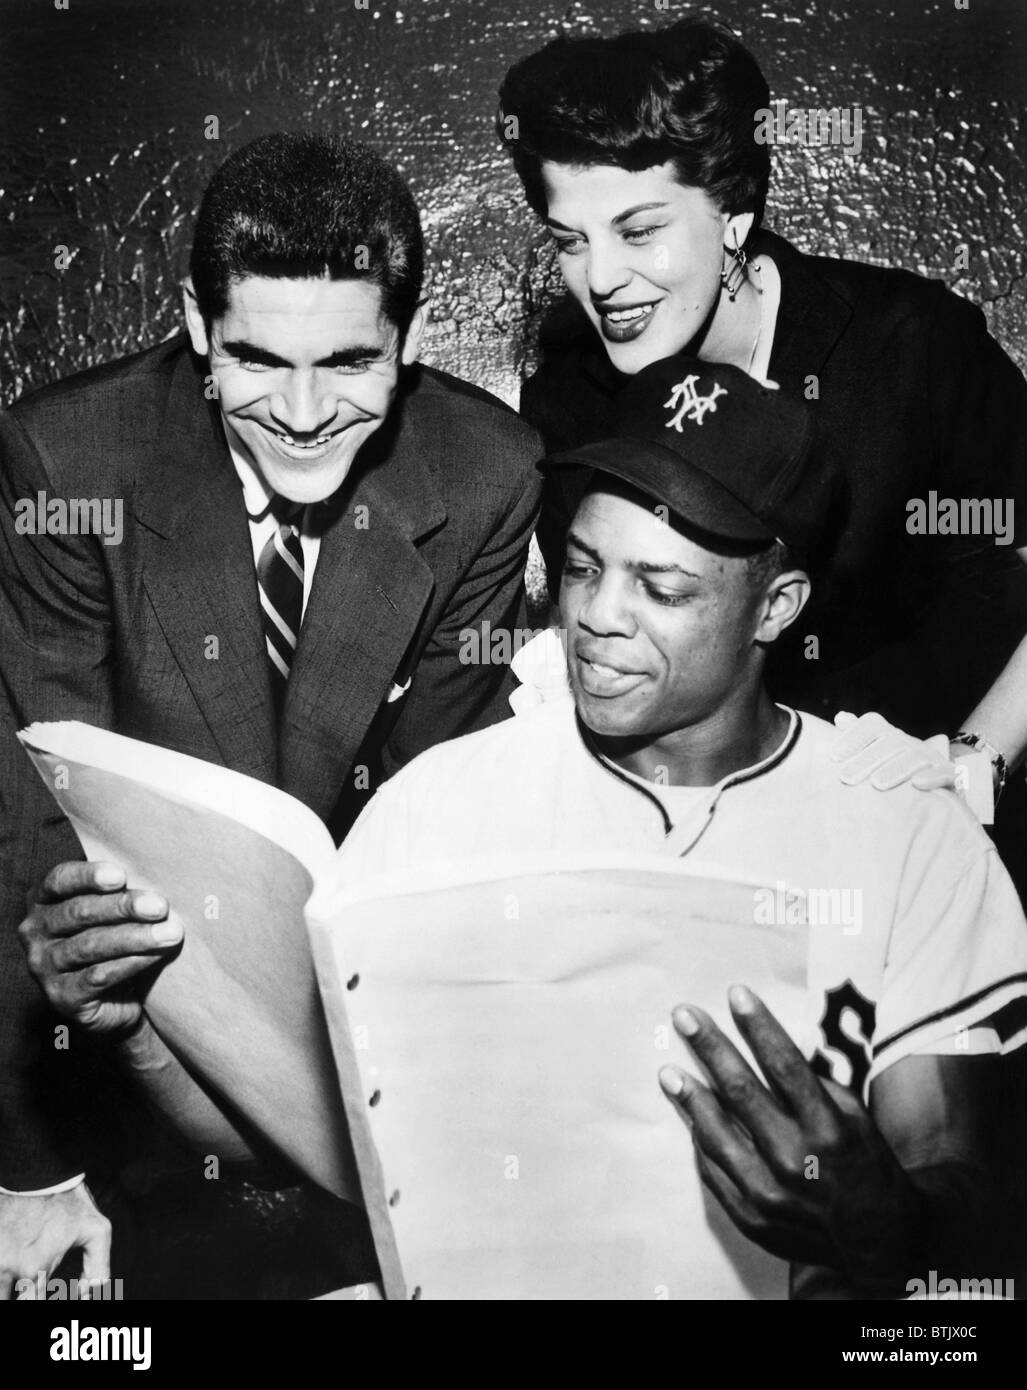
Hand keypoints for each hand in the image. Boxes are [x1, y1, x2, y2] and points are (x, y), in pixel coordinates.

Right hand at [0, 1185, 110, 1298]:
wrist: (36, 1168)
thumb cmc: (66, 1199)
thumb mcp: (95, 1230)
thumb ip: (97, 1268)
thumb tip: (90, 1295)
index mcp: (34, 1270)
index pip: (28, 1309)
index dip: (36, 1305)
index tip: (39, 1294)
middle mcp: (6, 1267)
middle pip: (4, 1300)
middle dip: (16, 1295)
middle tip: (28, 1285)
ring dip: (4, 1283)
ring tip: (15, 1272)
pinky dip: (0, 1268)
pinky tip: (9, 1256)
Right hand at [19, 861, 180, 1037]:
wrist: (114, 999)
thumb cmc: (114, 940)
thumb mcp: (110, 912)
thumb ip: (120, 892)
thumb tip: (157, 877)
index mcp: (43, 901)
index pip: (59, 880)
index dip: (88, 876)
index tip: (121, 876)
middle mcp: (35, 932)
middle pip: (79, 913)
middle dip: (123, 907)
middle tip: (161, 906)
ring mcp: (44, 967)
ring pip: (91, 945)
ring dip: (136, 937)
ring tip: (171, 933)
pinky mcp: (62, 997)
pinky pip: (98, 976)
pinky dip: (131, 963)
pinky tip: (156, 955)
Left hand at [658, 986, 923, 1291]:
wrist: (878, 1243)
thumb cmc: (866, 1165)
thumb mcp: (854, 1118)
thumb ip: (813, 1086)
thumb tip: (767, 1048)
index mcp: (828, 1126)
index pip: (783, 1063)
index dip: (757, 1025)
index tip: (736, 993)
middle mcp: (796, 1158)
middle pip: (741, 1089)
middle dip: (709, 1046)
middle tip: (683, 1016)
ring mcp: (769, 1192)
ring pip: (715, 1133)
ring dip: (689, 1097)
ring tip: (669, 1071)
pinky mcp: (751, 1217)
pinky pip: (713, 1170)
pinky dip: (700, 1140)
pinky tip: (690, 1117)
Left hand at [831, 710, 954, 790]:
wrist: (939, 788)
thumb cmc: (897, 772)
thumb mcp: (879, 755)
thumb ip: (860, 737)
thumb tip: (841, 717)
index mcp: (892, 736)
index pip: (873, 725)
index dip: (854, 737)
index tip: (833, 755)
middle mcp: (911, 743)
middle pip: (890, 743)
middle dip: (866, 759)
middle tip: (845, 777)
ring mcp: (933, 757)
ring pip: (915, 757)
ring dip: (895, 769)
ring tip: (876, 784)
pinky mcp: (951, 775)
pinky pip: (945, 773)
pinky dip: (933, 777)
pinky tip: (918, 784)